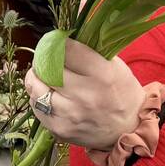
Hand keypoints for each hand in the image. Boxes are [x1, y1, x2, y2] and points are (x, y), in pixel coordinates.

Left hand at [25, 41, 146, 152]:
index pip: (67, 50)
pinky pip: (37, 108)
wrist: (128, 129)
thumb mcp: (116, 66)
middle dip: (43, 59)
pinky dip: (38, 98)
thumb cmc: (122, 93)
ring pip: (36, 89)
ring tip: (42, 74)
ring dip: (36, 78)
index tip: (57, 41)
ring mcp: (70, 115)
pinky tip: (47, 94)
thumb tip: (66, 35)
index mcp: (102, 75)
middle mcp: (84, 96)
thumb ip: (91, 51)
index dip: (58, 42)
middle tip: (46, 57)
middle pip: (47, 68)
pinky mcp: (60, 130)